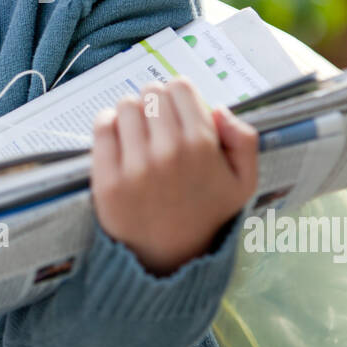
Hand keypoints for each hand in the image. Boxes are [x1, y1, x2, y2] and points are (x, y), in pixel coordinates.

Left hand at [90, 75, 258, 274]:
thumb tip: (219, 109)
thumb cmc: (204, 215)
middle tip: (159, 129)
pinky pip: (102, 125)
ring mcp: (134, 165)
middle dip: (156, 105)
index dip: (180, 98)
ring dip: (132, 115)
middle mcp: (168, 151)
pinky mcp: (107, 178)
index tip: (178, 116)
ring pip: (126, 105)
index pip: (180, 87)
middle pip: (152, 92)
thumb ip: (244, 140)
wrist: (168, 259)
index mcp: (202, 146)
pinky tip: (120, 142)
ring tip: (140, 138)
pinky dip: (109, 125)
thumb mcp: (243, 183)